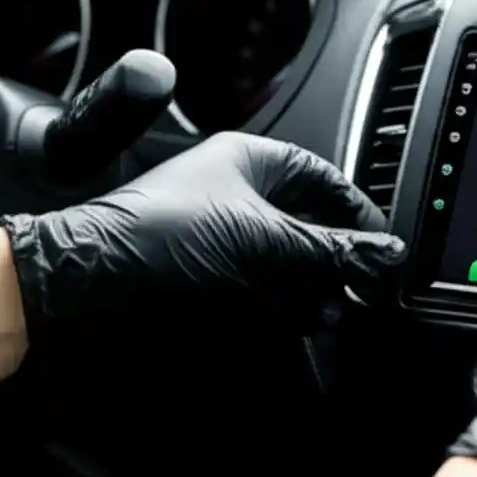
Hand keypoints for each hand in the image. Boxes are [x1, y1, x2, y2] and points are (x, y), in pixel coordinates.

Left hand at [0, 132, 404, 335]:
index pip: (324, 175)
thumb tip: (384, 253)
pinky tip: (310, 316)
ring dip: (319, 281)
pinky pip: (267, 282)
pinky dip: (292, 299)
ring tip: (342, 305)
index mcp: (251, 160)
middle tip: (366, 279)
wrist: (92, 282)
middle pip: (311, 219)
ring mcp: (224, 233)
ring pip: (291, 256)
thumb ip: (331, 249)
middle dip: (341, 252)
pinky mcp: (211, 271)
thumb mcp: (263, 238)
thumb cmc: (161, 235)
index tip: (381, 240)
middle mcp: (239, 192)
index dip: (357, 207)